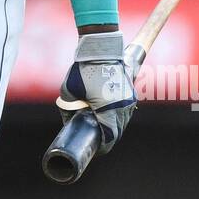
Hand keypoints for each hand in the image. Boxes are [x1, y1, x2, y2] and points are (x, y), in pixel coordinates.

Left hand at [58, 30, 136, 155]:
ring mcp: (129, 99)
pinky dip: (119, 117)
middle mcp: (122, 106)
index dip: (103, 147)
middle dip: (108, 139)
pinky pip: (126, 110)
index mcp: (108, 109)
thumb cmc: (83, 69)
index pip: (110, 137)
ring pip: (123, 121)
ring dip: (115, 128)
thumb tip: (68, 122)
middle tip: (96, 142)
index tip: (96, 150)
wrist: (101, 48)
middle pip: (118, 131)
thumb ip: (68, 109)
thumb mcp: (69, 91)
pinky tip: (109, 117)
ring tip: (102, 131)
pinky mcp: (130, 92)